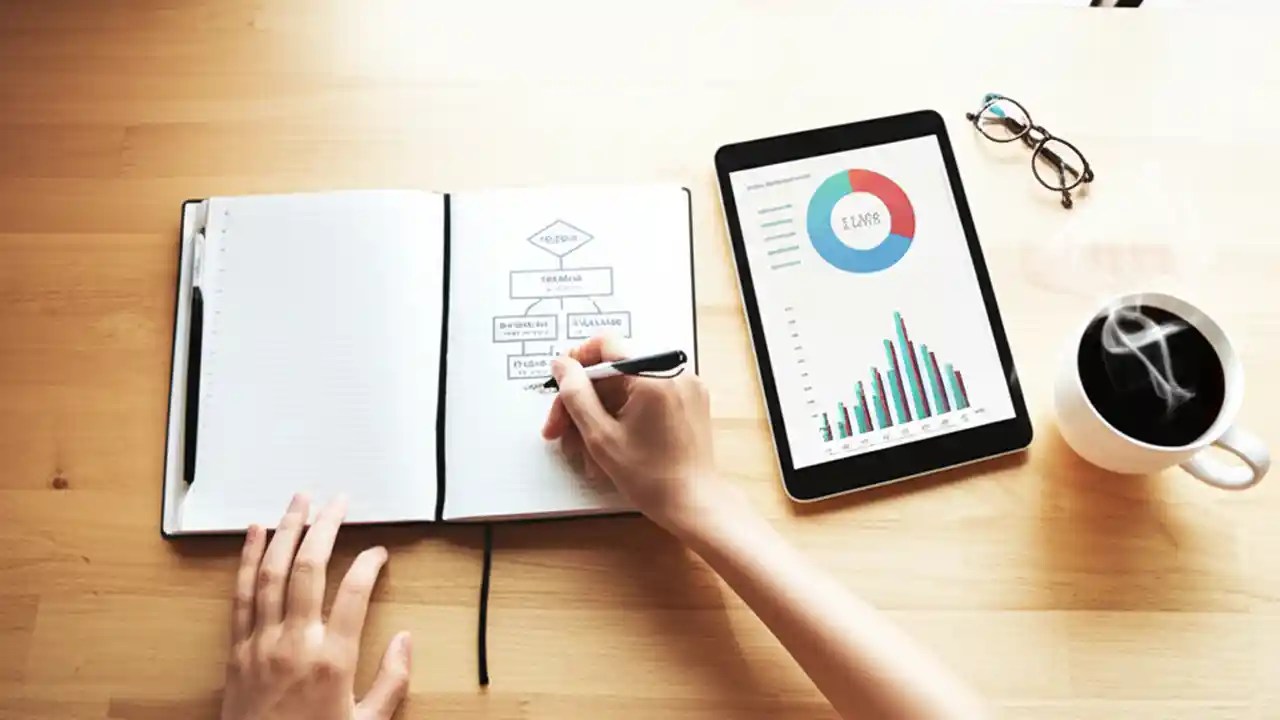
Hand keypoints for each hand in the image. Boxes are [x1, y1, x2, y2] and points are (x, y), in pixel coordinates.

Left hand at [220, 494, 410, 719]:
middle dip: (325, 527)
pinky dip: (248, 559)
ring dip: (287, 531)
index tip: (378, 552)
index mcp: (332, 660)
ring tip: (298, 501)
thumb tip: (407, 640)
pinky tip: (256, 534)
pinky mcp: (237, 650)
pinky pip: (242, 594)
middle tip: (338, 501)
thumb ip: (392, 682)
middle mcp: (295, 642)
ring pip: (273, 572)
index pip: (355, 593)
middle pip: (310, 568)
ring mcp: (261, 643)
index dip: (369, 564)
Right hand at [541, 336, 740, 535]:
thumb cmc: (653, 478)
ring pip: (628, 383)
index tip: (561, 382)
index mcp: (654, 376)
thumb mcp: (601, 437)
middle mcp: (675, 372)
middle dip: (584, 396)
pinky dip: (625, 410)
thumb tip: (562, 365)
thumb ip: (576, 395)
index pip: (606, 343)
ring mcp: (686, 385)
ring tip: (583, 441)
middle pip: (615, 368)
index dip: (577, 360)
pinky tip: (610, 438)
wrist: (694, 503)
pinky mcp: (690, 399)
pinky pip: (648, 393)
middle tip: (561, 426)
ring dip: (600, 407)